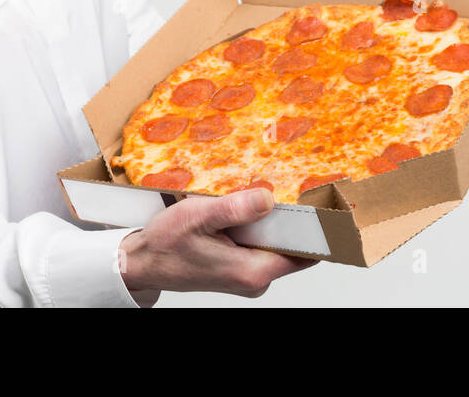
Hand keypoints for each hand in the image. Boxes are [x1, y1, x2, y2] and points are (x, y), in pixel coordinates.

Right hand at [118, 188, 316, 300]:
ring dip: (271, 224)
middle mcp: (254, 279)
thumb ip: (234, 209)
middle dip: (292, 221)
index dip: (317, 231)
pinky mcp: (239, 271)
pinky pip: (261, 247)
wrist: (144, 263)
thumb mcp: (197, 217)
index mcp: (251, 271)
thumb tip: (268, 199)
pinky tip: (242, 214)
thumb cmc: (165, 244)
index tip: (324, 206)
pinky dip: (258, 230)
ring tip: (257, 199)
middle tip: (288, 189)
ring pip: (276, 246)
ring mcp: (247, 277)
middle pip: (293, 248)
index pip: (304, 254)